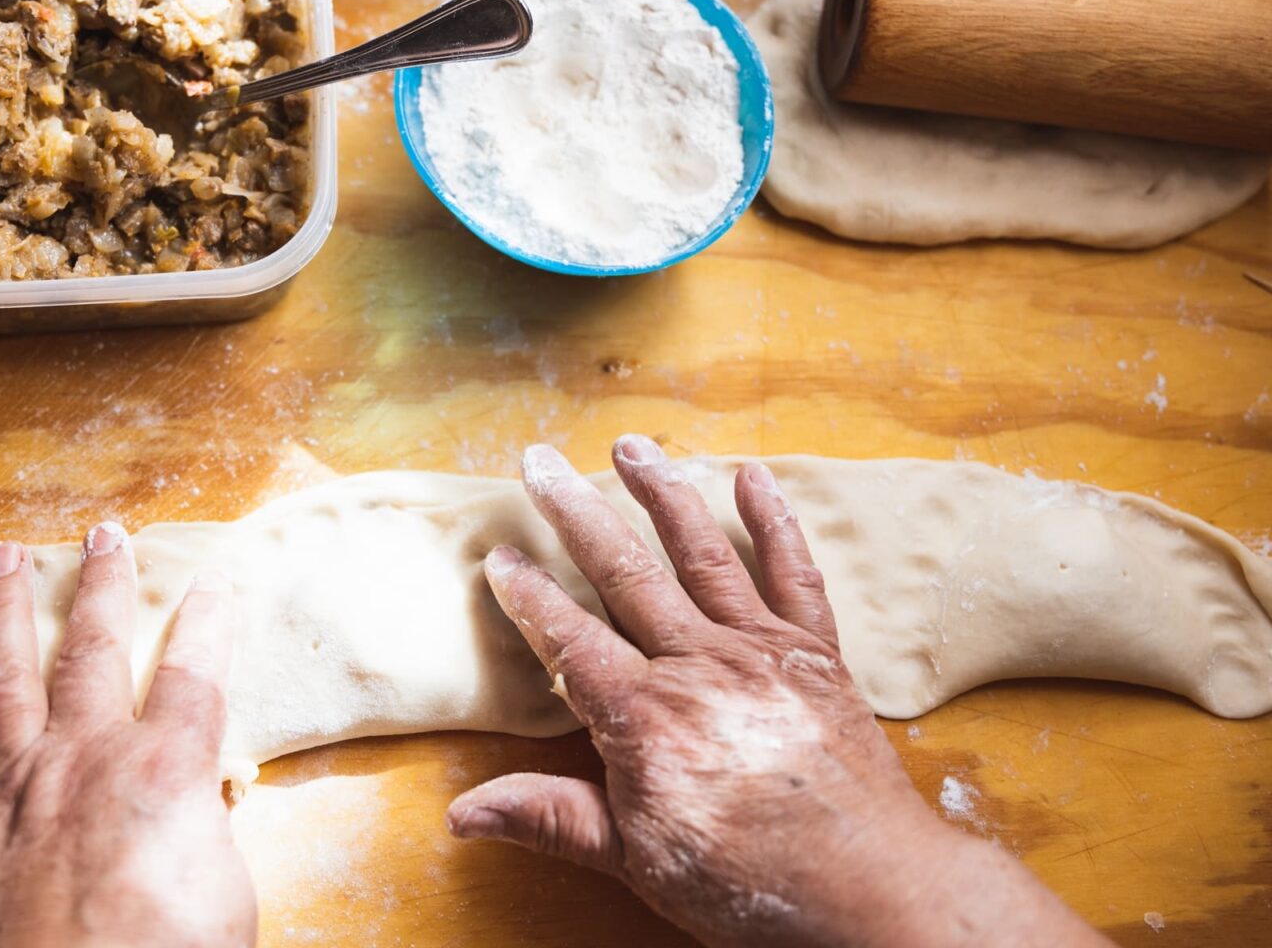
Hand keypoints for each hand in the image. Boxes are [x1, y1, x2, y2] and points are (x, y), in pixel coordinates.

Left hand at [0, 522, 253, 947]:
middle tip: (103, 535)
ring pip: (7, 674)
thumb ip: (209, 830)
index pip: (196, 674)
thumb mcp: (225, 889)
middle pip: (95, 649)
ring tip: (4, 558)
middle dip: (101, 585)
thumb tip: (204, 806)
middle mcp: (89, 755)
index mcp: (166, 767)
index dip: (210, 625)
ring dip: (4, 609)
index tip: (212, 583)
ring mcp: (19, 782)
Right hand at [449, 436, 1108, 947]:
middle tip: (539, 464)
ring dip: (661, 492)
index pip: (569, 639)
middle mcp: (701, 665)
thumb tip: (462, 814)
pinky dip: (773, 521)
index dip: (528, 597)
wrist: (872, 888)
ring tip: (628, 446)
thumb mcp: (638, 861)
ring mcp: (762, 650)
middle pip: (624, 572)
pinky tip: (751, 477)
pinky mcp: (815, 651)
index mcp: (647, 717)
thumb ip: (553, 820)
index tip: (498, 556)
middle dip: (575, 513)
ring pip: (700, 552)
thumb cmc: (752, 882)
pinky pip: (793, 571)